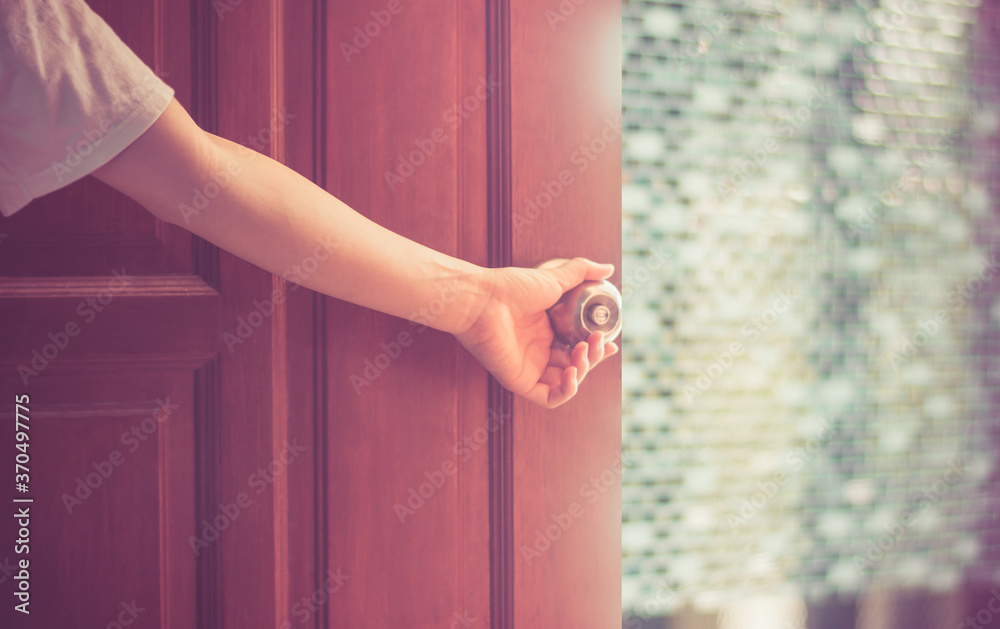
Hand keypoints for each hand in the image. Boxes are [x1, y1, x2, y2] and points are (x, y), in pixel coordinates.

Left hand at [454, 257, 619, 407]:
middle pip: (575, 365)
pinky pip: (548, 398)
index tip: (610, 340)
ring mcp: (529, 367)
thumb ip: (581, 272)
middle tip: (597, 341)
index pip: (577, 347)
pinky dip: (566, 391)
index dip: (596, 347)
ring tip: (583, 351)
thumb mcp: (554, 278)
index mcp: (545, 331)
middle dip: (593, 357)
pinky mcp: (519, 381)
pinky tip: (572, 373)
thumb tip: (608, 269)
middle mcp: (537, 351)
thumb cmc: (510, 287)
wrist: (483, 299)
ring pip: (566, 382)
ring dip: (583, 371)